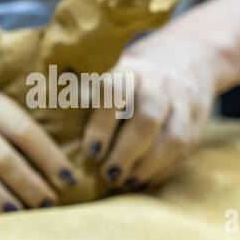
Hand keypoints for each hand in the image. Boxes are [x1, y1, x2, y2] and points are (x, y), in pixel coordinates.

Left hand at [80, 38, 215, 190]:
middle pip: (147, 120)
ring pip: (173, 138)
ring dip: (147, 166)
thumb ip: (78, 92)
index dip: (102, 126)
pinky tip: (142, 180)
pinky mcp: (199, 120)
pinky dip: (162, 170)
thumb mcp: (104, 73)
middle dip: (126, 153)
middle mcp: (158, 84)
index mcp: (127, 70)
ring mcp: (183, 101)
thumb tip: (41, 114)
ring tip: (125, 182)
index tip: (91, 152)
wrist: (185, 58)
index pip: (115, 94)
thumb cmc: (126, 79)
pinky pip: (185, 149)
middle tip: (108, 174)